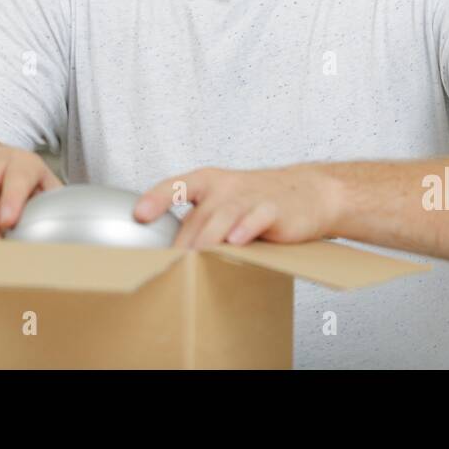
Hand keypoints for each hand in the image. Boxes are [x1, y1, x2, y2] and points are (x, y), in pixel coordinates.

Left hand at [133, 165, 337, 249]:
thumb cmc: (256, 201)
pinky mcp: (273, 209)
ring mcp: (250, 196)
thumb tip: (165, 251)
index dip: (157, 199)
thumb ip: (196, 222)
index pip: (176, 186)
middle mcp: (225, 186)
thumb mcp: (222, 204)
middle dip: (183, 242)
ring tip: (193, 258)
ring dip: (207, 238)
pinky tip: (235, 241)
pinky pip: (256, 217)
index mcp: (207, 182)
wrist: (309, 192)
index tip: (140, 214)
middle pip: (198, 215)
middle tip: (167, 266)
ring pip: (223, 216)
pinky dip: (245, 228)